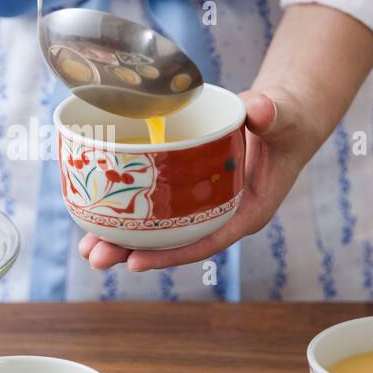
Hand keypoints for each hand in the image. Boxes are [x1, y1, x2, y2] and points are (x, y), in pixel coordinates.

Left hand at [77, 4, 372, 275]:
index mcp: (247, 211)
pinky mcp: (189, 191)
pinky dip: (129, 212)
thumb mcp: (283, 118)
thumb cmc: (286, 120)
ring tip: (86, 248)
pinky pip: (158, 208)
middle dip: (132, 252)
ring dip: (123, 239)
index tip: (137, 262)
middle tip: (96, 258)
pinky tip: (97, 214)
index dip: (172, 254)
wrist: (282, 116)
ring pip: (160, 230)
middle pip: (174, 242)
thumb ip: (272, 115)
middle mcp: (222, 215)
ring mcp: (203, 205)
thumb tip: (259, 110)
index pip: (207, 241)